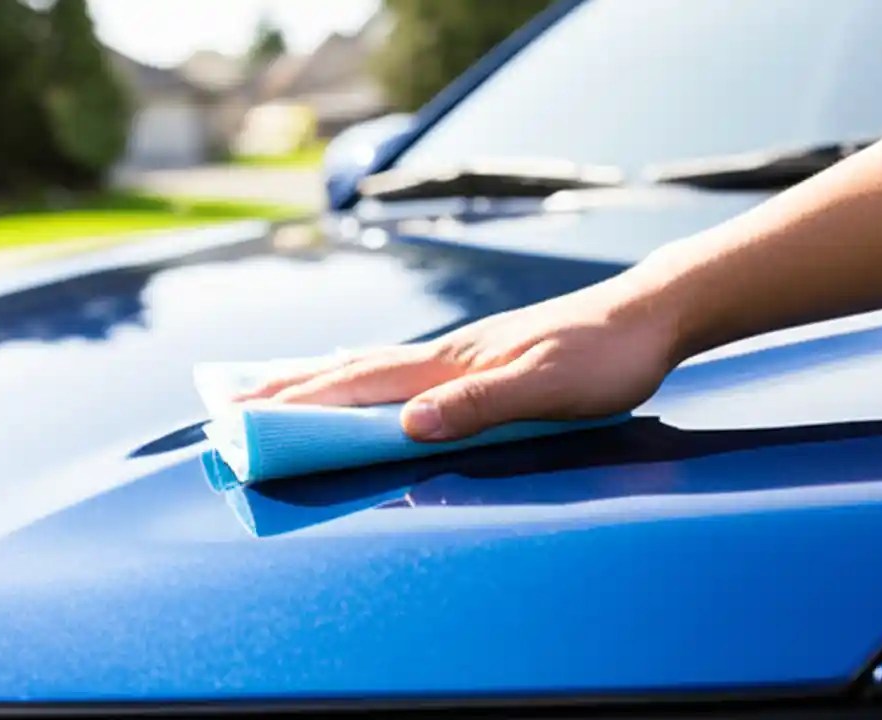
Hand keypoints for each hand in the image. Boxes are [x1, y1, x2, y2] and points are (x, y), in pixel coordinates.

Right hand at [235, 273, 681, 440]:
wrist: (648, 315)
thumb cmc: (607, 357)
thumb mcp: (550, 389)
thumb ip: (481, 405)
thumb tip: (409, 424)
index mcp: (455, 365)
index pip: (363, 385)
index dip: (304, 400)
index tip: (246, 412)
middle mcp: (449, 356)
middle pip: (354, 371)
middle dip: (291, 387)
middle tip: (233, 399)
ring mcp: (464, 353)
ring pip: (374, 366)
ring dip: (319, 378)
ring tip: (276, 384)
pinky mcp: (482, 357)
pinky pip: (402, 368)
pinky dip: (362, 373)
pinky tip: (361, 373)